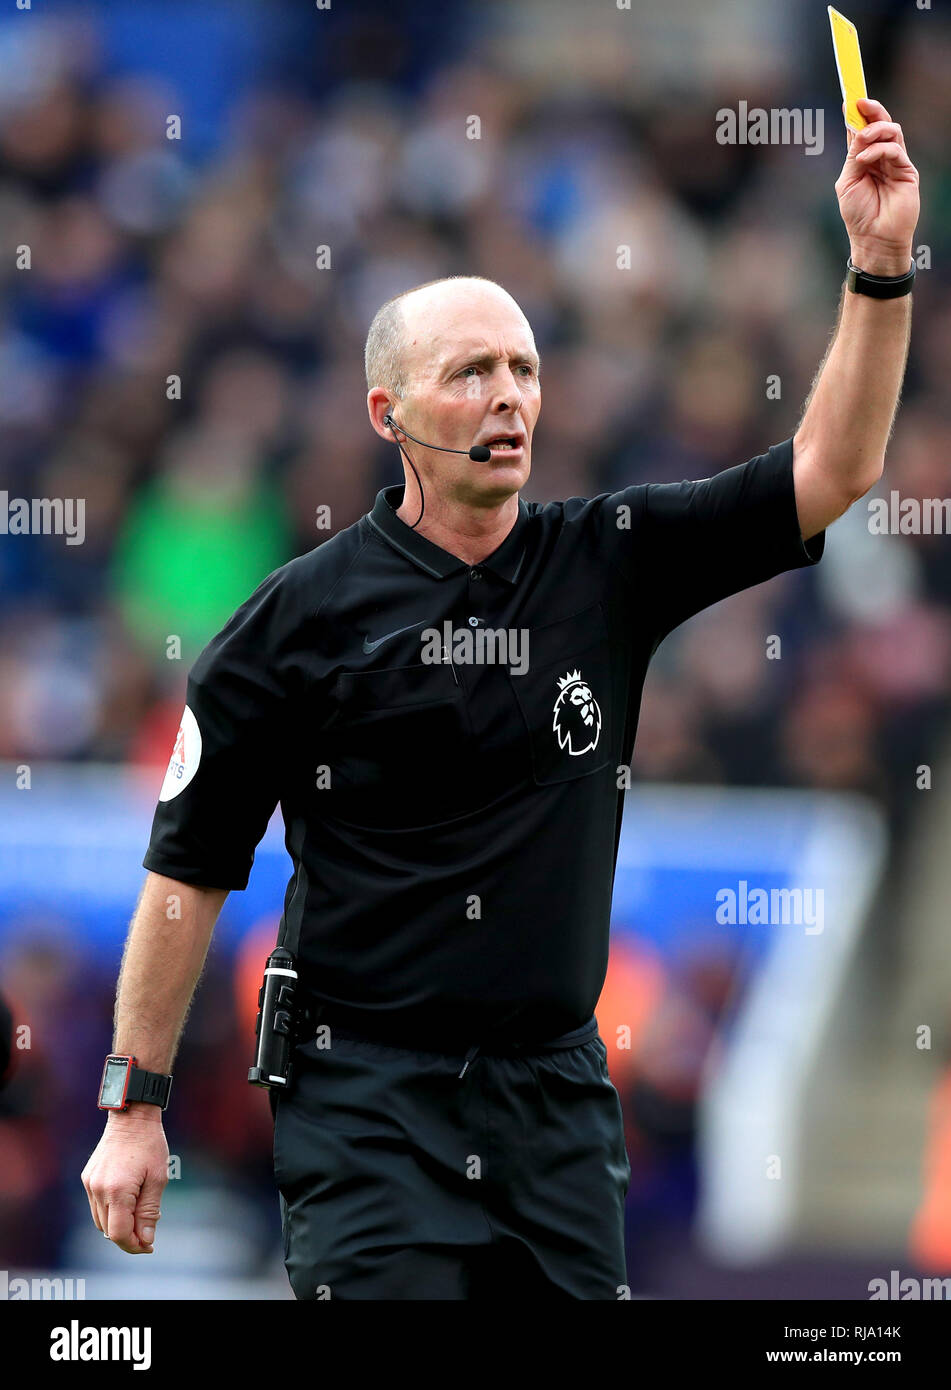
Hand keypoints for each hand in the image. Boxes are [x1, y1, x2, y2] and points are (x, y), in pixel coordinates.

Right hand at [81, 1111, 167, 1253]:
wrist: (131, 1115)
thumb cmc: (150, 1144)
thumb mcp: (158, 1178)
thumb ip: (149, 1212)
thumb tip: (145, 1240)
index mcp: (117, 1190)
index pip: (118, 1234)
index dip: (133, 1245)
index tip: (149, 1246)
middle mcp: (98, 1189)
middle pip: (108, 1230)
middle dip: (128, 1237)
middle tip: (148, 1232)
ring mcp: (90, 1183)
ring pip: (100, 1220)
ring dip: (118, 1225)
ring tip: (140, 1215)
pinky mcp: (88, 1177)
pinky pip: (96, 1205)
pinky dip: (110, 1211)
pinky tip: (128, 1202)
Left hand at [836, 97, 919, 275]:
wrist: (873, 239)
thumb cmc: (858, 215)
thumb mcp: (848, 181)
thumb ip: (852, 156)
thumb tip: (854, 129)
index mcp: (863, 159)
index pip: (862, 131)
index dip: (857, 115)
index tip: (849, 99)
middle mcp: (880, 157)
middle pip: (880, 125)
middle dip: (871, 111)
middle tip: (860, 102)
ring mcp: (895, 163)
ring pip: (891, 132)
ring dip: (875, 130)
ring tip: (862, 139)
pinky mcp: (907, 171)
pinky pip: (896, 150)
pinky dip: (880, 149)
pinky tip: (867, 158)